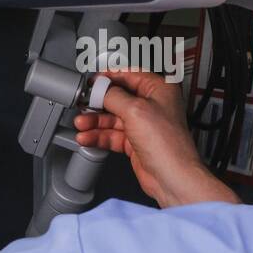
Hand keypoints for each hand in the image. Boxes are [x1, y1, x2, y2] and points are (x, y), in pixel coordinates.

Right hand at [73, 70, 237, 207]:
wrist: (171, 177)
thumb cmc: (167, 144)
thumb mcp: (135, 110)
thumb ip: (114, 96)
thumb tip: (100, 88)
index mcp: (159, 89)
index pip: (130, 75)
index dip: (110, 77)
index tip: (93, 81)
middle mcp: (152, 105)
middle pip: (118, 97)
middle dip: (98, 102)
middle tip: (83, 103)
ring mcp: (144, 125)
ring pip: (113, 117)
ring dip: (95, 120)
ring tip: (81, 123)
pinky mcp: (136, 142)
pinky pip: (113, 135)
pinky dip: (99, 135)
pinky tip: (87, 137)